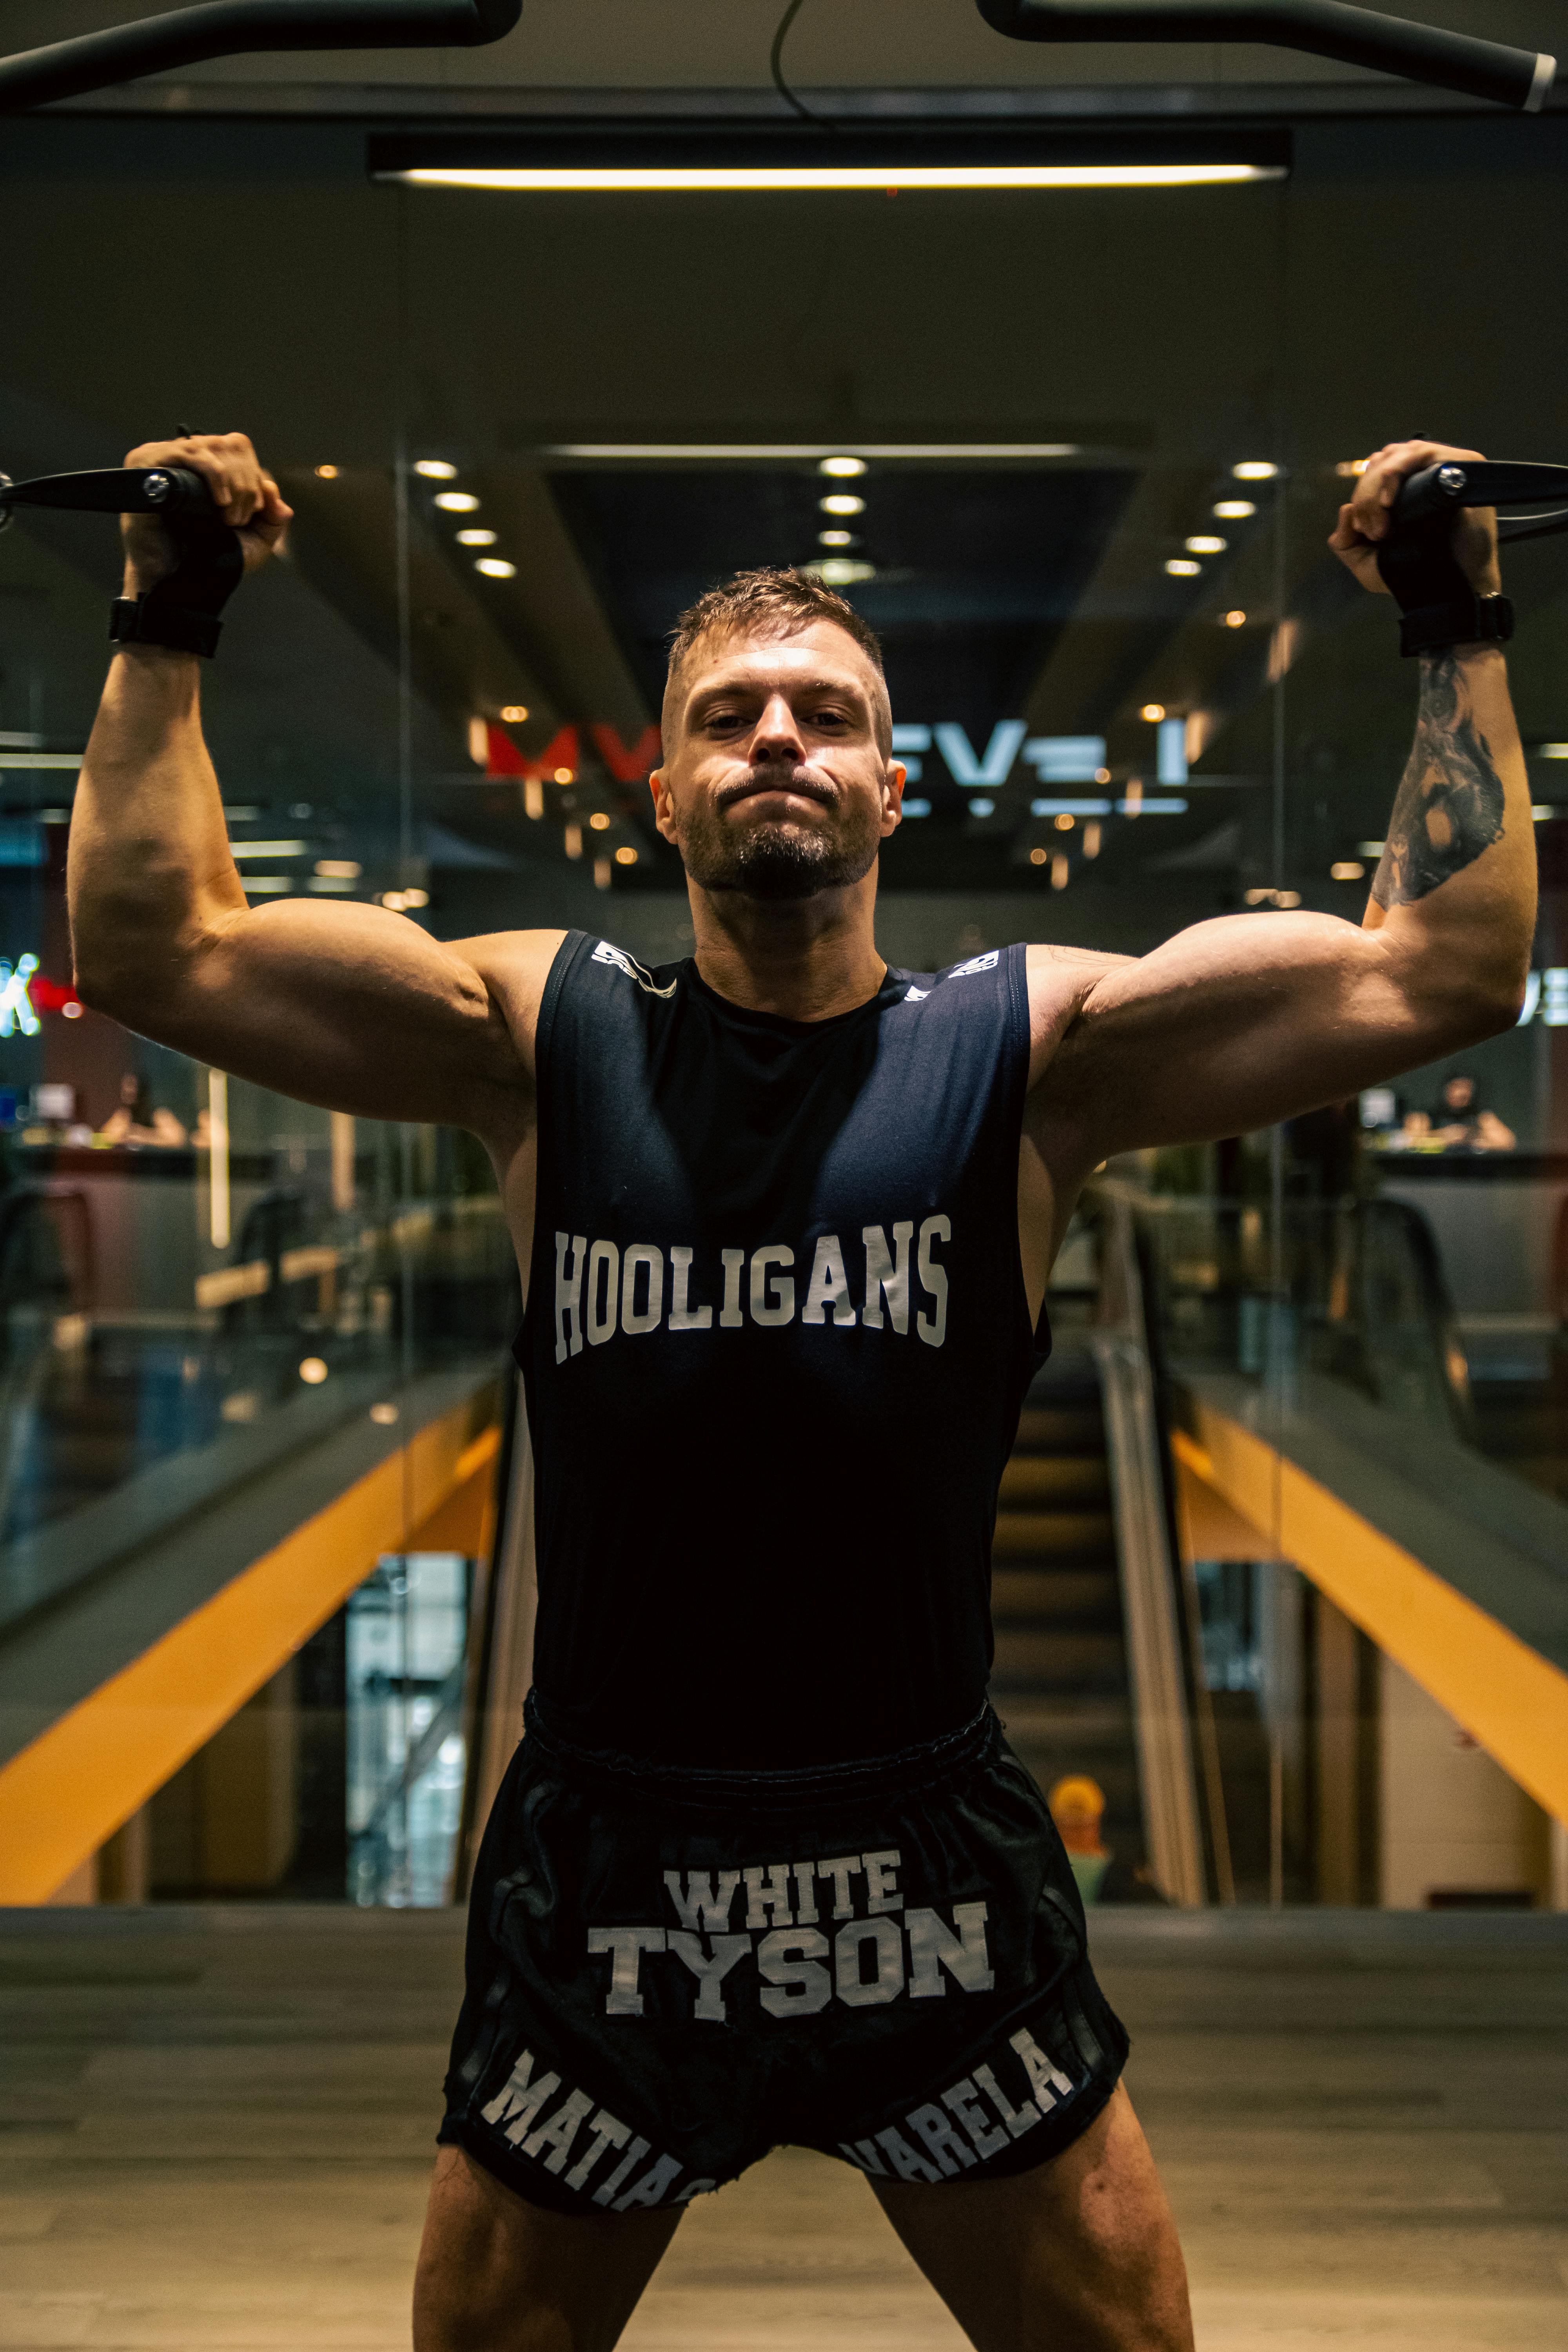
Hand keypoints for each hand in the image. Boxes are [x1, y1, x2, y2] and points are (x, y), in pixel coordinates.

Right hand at [120, 430, 291, 595]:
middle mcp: (188, 455)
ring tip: (228, 519)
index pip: (240, 448)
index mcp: (209, 465)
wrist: (174, 576)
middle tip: (238, 521)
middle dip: (247, 485)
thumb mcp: (252, 540)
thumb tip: (275, 493)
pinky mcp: (149, 461)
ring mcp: (167, 456)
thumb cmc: (209, 558)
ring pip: (215, 447)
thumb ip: (271, 518)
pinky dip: (215, 475)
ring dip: (234, 485)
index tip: (256, 513)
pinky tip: (220, 503)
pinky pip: (192, 452)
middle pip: (232, 445)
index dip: (255, 477)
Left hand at [1328, 437, 1500, 598]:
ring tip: (1380, 526)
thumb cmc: (1412, 576)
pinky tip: (1388, 503)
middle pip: (1387, 458)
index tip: (1361, 528)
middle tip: (1371, 531)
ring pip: (1401, 454)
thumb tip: (1345, 510)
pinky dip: (1397, 474)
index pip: (1379, 466)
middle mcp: (1428, 474)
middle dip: (1367, 493)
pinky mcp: (1462, 468)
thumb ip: (1346, 540)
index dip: (1363, 491)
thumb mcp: (1366, 562)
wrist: (1447, 589)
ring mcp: (1447, 468)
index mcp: (1409, 488)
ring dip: (1377, 487)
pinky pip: (1422, 454)